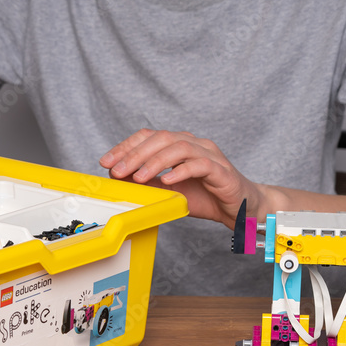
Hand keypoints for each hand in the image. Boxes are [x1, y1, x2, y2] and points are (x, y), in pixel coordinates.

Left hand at [100, 129, 270, 227]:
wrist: (239, 210)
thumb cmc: (205, 197)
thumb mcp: (169, 191)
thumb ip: (149, 182)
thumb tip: (120, 178)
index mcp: (180, 144)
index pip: (149, 136)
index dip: (126, 146)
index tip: (106, 162)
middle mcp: (195, 144)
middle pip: (162, 138)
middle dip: (135, 154)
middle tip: (117, 170)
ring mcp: (210, 154)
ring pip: (179, 147)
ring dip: (155, 162)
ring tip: (139, 177)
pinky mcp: (222, 170)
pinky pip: (200, 165)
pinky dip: (181, 171)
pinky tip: (167, 180)